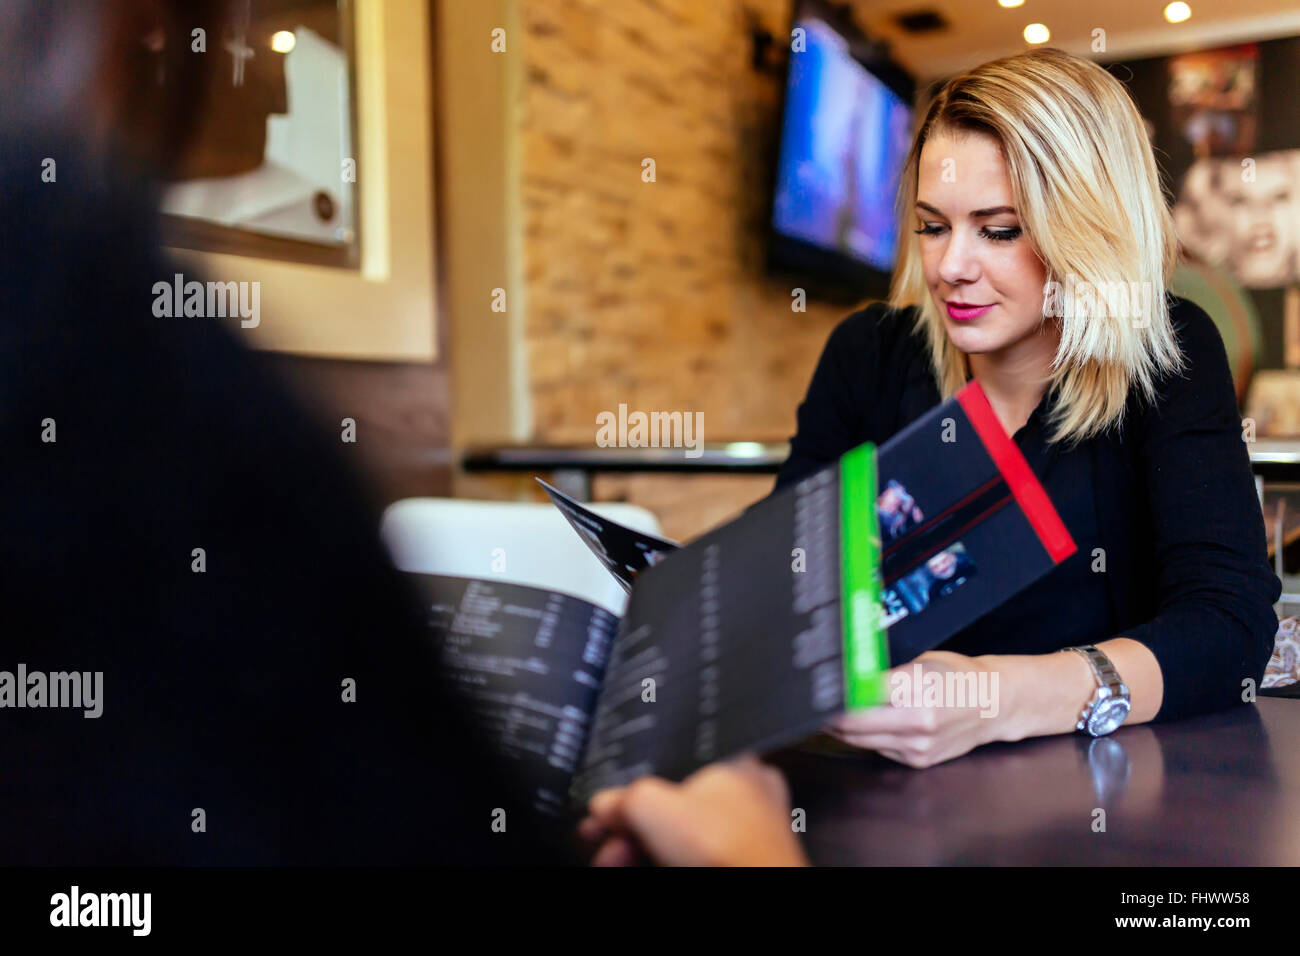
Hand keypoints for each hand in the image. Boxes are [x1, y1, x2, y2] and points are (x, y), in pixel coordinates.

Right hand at [578, 755, 807, 865]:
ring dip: (644, 846)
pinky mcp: (744, 861)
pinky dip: (668, 860)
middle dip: (632, 824)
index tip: (610, 808)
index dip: (634, 787)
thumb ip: (623, 800)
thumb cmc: (723, 846)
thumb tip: (605, 805)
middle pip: (675, 803)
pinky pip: (697, 856)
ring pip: (685, 834)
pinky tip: (644, 865)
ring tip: (614, 860)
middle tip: (606, 840)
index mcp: (735, 761)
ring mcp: (750, 833)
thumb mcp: (651, 807)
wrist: (754, 894)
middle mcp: (749, 793)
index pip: (673, 766)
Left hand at [826, 650, 1002, 767]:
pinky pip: (878, 748)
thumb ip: (884, 674)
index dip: (837, 690)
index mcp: (918, 686)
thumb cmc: (957, 676)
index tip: (820, 687)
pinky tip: (858, 725)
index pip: (861, 692)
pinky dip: (864, 738)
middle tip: (814, 704)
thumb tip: (845, 678)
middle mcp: (918, 720)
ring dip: (841, 729)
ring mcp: (918, 745)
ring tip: (827, 714)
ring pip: (861, 740)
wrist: (993, 704)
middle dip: (830, 715)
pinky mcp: (917, 760)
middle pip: (854, 722)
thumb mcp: (920, 662)